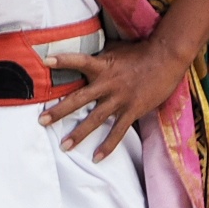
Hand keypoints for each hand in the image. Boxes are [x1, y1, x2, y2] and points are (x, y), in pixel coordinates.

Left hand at [39, 40, 188, 160]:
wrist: (167, 58)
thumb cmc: (139, 52)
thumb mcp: (114, 50)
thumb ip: (98, 57)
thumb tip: (82, 52)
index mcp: (102, 66)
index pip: (79, 61)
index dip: (63, 60)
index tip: (44, 61)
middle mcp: (108, 83)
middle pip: (79, 99)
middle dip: (59, 111)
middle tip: (41, 121)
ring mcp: (120, 99)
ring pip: (95, 119)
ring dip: (79, 133)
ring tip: (64, 146)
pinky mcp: (132, 110)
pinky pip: (118, 131)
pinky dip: (107, 145)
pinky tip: (96, 157)